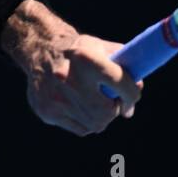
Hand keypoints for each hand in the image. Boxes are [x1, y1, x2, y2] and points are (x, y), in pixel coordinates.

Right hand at [2, 3, 142, 135]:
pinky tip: (80, 105)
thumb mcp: (102, 48)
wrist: (40, 49)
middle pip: (107, 112)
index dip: (132, 93)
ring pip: (95, 124)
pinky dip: (87, 121)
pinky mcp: (47, 112)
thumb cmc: (79, 50)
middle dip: (116, 108)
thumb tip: (137, 91)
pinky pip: (80, 128)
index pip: (120, 83)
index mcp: (85, 58)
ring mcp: (56, 99)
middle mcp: (68, 79)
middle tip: (114, 100)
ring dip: (102, 116)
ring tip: (95, 100)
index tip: (133, 95)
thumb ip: (124, 67)